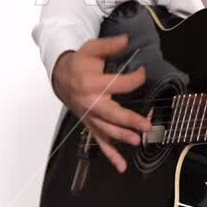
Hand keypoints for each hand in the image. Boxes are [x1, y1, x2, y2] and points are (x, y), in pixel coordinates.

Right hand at [52, 35, 150, 173]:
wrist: (60, 77)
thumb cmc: (78, 63)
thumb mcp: (91, 49)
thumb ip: (109, 45)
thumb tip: (126, 39)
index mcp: (92, 83)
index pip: (119, 84)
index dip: (135, 78)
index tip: (143, 73)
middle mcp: (90, 102)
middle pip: (112, 114)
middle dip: (129, 121)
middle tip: (146, 126)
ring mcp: (90, 116)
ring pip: (106, 130)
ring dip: (122, 137)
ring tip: (138, 141)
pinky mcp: (90, 124)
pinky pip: (100, 141)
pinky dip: (110, 155)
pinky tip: (121, 166)